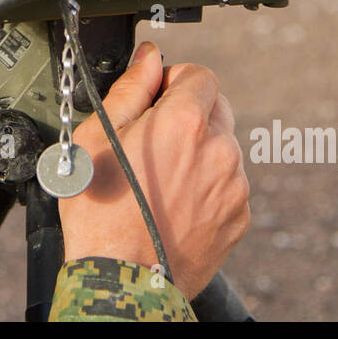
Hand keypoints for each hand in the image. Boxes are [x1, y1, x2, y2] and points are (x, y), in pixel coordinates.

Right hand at [58, 41, 249, 299]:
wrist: (121, 281)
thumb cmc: (100, 212)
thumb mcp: (98, 138)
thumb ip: (131, 89)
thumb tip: (149, 57)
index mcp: (186, 122)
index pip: (201, 74)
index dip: (174, 81)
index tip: (154, 101)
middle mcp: (221, 150)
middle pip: (217, 107)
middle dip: (188, 114)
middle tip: (152, 142)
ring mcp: (235, 186)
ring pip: (223, 148)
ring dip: (199, 151)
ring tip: (159, 181)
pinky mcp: (240, 218)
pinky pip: (228, 185)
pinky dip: (207, 186)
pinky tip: (174, 204)